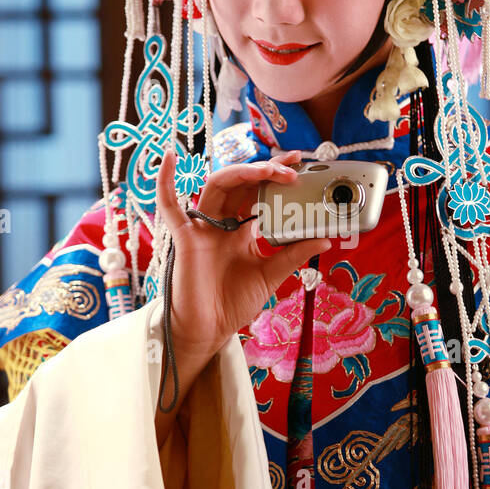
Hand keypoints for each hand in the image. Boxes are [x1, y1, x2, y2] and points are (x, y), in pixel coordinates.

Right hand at [154, 147, 330, 372]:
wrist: (210, 330)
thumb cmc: (234, 303)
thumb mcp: (271, 275)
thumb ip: (293, 254)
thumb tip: (324, 237)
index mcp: (241, 229)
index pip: (258, 192)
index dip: (275, 176)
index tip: (298, 165)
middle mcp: (221, 222)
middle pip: (241, 183)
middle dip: (264, 171)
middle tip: (291, 168)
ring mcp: (202, 227)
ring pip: (216, 186)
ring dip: (241, 172)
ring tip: (267, 170)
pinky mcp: (184, 238)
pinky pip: (169, 207)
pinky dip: (165, 183)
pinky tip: (170, 158)